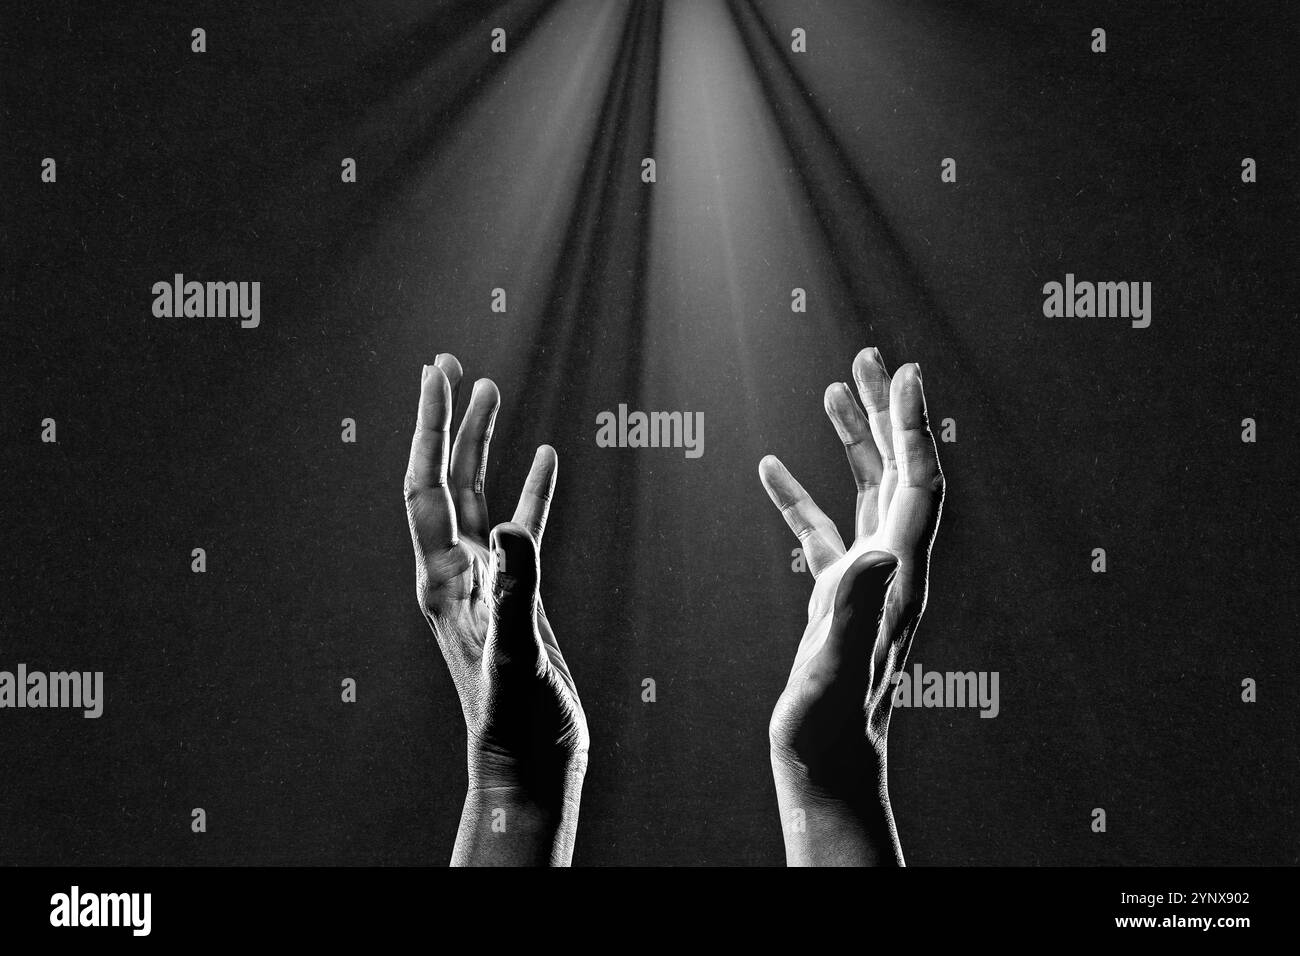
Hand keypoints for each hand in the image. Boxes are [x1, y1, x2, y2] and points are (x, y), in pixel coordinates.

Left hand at [404, 353, 587, 865]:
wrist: (529, 762)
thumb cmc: (516, 719)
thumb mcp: (517, 652)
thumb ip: (516, 588)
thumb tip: (511, 523)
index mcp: (444, 578)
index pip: (428, 485)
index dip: (431, 426)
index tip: (435, 373)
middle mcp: (456, 572)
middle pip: (445, 478)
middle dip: (447, 421)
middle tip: (451, 365)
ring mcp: (486, 582)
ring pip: (479, 495)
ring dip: (483, 444)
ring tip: (492, 392)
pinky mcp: (516, 597)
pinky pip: (523, 528)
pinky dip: (533, 490)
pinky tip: (546, 461)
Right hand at [759, 349, 943, 864]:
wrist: (825, 763)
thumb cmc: (829, 723)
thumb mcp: (836, 664)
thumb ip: (855, 606)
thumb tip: (878, 552)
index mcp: (898, 574)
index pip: (919, 484)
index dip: (913, 426)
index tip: (904, 371)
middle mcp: (890, 569)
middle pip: (899, 474)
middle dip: (887, 413)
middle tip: (870, 357)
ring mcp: (862, 581)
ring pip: (866, 494)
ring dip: (854, 441)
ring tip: (834, 389)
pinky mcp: (835, 598)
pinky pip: (821, 531)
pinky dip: (799, 495)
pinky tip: (770, 468)